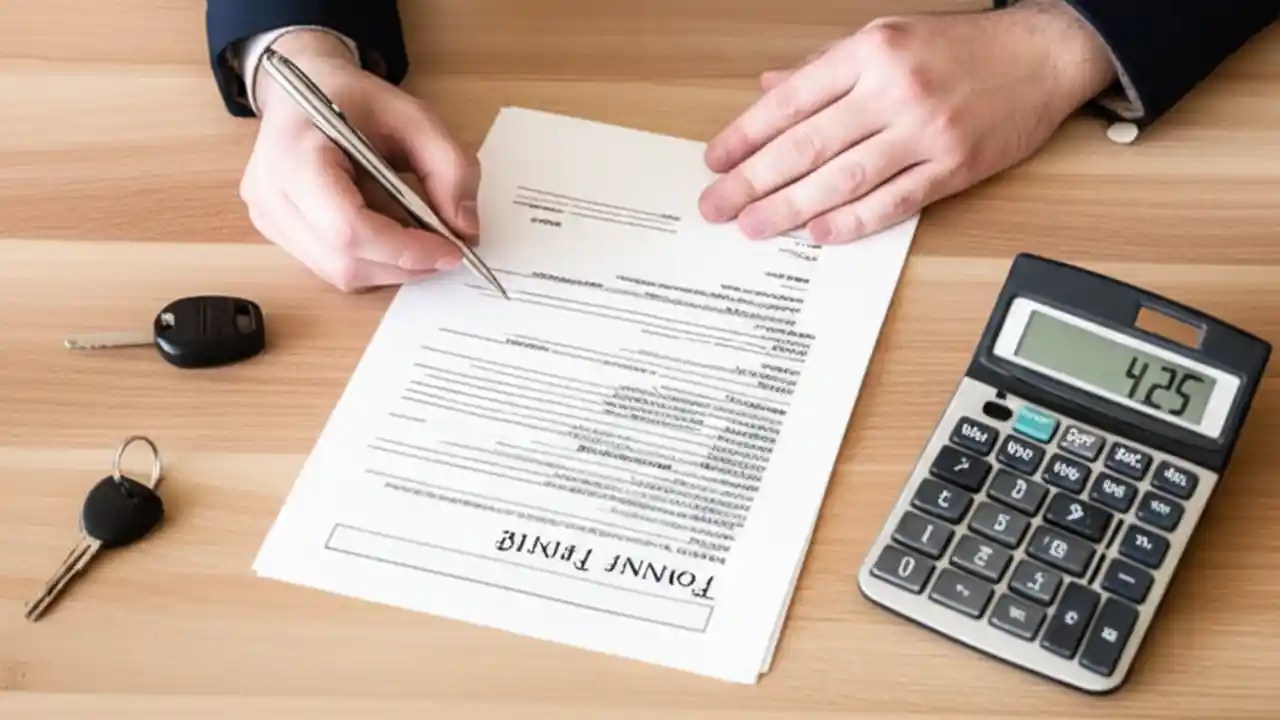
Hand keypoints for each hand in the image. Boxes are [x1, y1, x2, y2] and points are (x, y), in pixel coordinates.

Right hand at [240, 30, 479, 291]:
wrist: (303, 89)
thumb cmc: (352, 100)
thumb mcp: (414, 115)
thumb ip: (450, 166)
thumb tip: (466, 229)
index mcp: (295, 155)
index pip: (347, 227)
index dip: (404, 249)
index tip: (450, 250)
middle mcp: (270, 194)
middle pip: (344, 261)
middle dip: (405, 263)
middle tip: (446, 248)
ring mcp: (267, 219)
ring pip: (341, 274)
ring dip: (392, 265)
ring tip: (417, 235)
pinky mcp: (275, 233)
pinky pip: (333, 267)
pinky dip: (373, 260)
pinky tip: (387, 231)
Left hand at [698, 1, 1115, 243]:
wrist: (1042, 55)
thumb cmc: (962, 48)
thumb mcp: (885, 37)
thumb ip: (824, 67)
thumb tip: (769, 90)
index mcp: (871, 53)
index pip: (792, 101)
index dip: (747, 136)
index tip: (717, 162)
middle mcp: (895, 90)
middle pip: (808, 144)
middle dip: (754, 180)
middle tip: (718, 205)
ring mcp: (926, 131)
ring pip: (844, 177)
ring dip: (791, 207)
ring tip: (755, 226)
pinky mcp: (954, 167)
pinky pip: (895, 201)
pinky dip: (854, 220)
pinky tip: (820, 232)